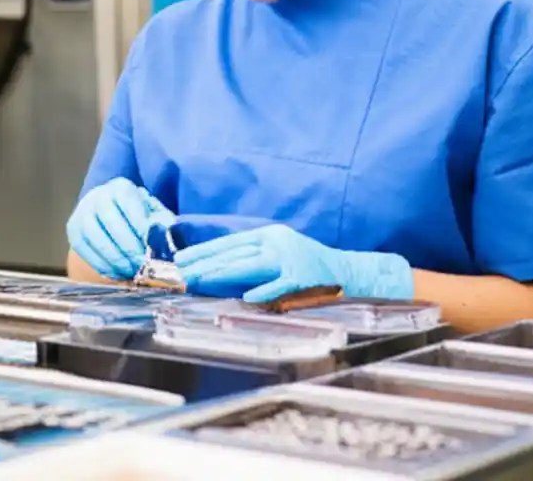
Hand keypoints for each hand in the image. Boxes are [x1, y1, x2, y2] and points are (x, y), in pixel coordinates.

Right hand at [67, 178, 176, 279]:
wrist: (113, 220)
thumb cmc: (138, 219)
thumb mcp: (154, 215)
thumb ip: (163, 223)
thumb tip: (170, 236)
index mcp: (121, 188)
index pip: (127, 201)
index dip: (139, 224)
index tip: (151, 245)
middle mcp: (98, 196)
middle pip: (110, 220)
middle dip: (128, 247)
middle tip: (143, 265)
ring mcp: (82, 212)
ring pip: (94, 235)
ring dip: (114, 258)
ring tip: (131, 272)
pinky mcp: (73, 230)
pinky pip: (82, 249)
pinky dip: (100, 264)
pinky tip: (116, 273)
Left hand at [171, 224, 413, 302]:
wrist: (351, 273)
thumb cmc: (308, 269)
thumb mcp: (278, 256)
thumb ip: (251, 261)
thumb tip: (211, 271)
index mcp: (270, 235)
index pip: (230, 243)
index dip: (204, 251)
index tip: (181, 260)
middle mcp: (278, 242)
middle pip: (235, 253)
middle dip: (205, 263)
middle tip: (181, 272)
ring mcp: (292, 259)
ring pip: (251, 266)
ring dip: (223, 273)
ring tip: (200, 279)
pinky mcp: (305, 278)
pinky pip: (281, 285)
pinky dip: (265, 291)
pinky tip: (247, 297)